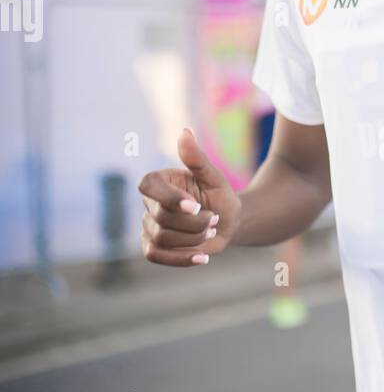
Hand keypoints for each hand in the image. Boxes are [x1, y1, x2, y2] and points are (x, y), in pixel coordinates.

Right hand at [138, 127, 242, 266]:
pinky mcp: (152, 247)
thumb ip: (197, 158)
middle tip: (214, 219)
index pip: (149, 186)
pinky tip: (204, 257)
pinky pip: (157, 256)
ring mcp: (148, 227)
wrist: (227, 222)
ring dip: (194, 238)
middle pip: (161, 218)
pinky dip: (182, 259)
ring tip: (211, 231)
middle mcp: (148, 203)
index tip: (196, 206)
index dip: (171, 199)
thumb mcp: (214, 177)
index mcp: (159, 181)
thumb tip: (185, 132)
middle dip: (194, 223)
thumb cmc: (219, 196)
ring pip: (163, 238)